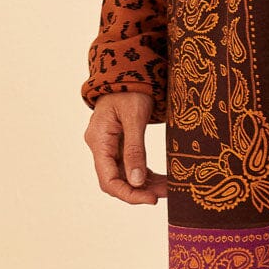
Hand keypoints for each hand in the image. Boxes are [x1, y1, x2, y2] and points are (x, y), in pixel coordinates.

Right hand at [84, 91, 166, 205]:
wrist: (127, 69)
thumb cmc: (130, 88)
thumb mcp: (134, 118)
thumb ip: (135, 150)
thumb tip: (137, 181)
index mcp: (99, 140)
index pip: (108, 180)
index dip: (129, 194)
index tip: (151, 200)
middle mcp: (100, 146)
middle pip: (116, 181)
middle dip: (140, 191)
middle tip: (166, 194)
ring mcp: (109, 146)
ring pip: (125, 176)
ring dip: (147, 185)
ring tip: (170, 188)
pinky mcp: (120, 144)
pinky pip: (131, 166)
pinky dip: (147, 175)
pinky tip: (163, 180)